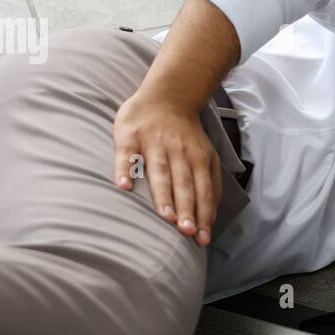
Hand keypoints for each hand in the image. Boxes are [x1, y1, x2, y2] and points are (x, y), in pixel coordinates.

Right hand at [113, 91, 221, 245]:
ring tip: (165, 216)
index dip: (203, 214)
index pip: (203, 190)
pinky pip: (128, 154)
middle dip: (186, 208)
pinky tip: (124, 186)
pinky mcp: (130, 135)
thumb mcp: (207, 154)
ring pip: (160, 171)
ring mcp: (154, 143)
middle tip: (186, 231)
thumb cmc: (186, 135)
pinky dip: (125, 168)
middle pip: (184, 183)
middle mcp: (178, 151)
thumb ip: (210, 182)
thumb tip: (211, 216)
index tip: (202, 238)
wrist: (167, 96)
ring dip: (163, 194)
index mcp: (198, 158)